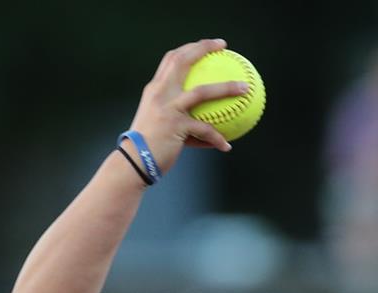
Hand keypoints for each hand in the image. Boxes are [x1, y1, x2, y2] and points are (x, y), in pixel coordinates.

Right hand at [127, 38, 247, 172]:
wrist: (132, 163)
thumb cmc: (147, 146)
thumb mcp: (157, 123)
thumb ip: (174, 115)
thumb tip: (200, 121)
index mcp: (155, 90)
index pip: (172, 59)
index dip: (190, 48)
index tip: (207, 45)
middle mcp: (160, 94)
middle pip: (183, 61)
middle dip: (203, 48)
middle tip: (223, 46)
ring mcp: (168, 109)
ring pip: (202, 92)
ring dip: (226, 88)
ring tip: (245, 89)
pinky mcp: (176, 127)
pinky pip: (204, 130)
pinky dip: (216, 139)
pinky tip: (226, 146)